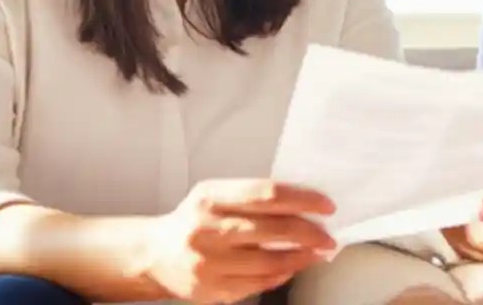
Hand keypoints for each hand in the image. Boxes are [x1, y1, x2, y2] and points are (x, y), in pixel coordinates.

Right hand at [138, 179, 335, 303]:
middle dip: (310, 232)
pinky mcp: (212, 289)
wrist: (154, 254)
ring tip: (316, 251)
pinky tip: (292, 267)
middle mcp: (208, 229)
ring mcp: (210, 263)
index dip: (303, 199)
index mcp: (211, 198)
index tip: (325, 205)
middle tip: (327, 234)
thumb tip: (303, 204)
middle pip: (274, 229)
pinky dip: (282, 275)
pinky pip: (258, 284)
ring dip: (302, 257)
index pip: (267, 194)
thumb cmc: (193, 220)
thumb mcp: (215, 196)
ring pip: (271, 261)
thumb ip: (253, 197)